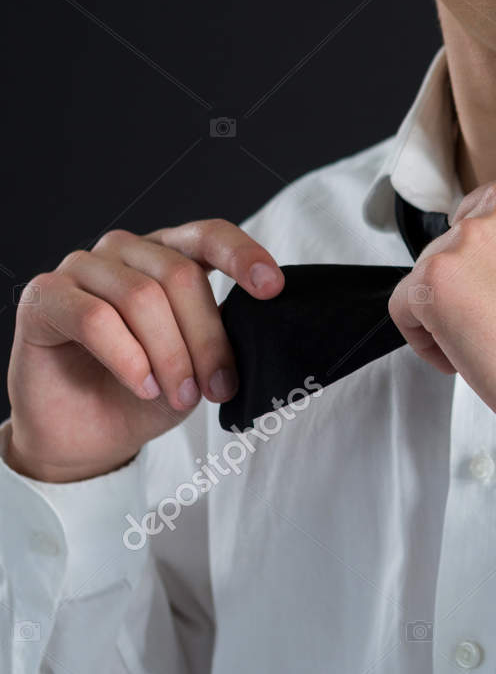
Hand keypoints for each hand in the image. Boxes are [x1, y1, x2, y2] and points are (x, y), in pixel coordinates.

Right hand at [6, 220, 284, 482]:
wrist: (86, 437)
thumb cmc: (143, 394)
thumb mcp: (197, 368)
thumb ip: (219, 340)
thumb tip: (253, 331)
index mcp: (168, 256)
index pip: (209, 236)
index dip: (242, 255)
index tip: (272, 288)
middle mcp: (126, 251)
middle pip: (179, 275)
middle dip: (206, 339)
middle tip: (216, 389)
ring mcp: (82, 267)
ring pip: (140, 297)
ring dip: (169, 356)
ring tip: (177, 395)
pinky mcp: (44, 295)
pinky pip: (95, 318)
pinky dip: (127, 357)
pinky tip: (142, 385)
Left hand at [387, 168, 495, 454]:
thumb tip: (494, 251)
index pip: (486, 210)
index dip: (490, 258)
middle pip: (455, 239)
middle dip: (469, 282)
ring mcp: (467, 237)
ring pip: (429, 273)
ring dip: (449, 311)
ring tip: (493, 343)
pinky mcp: (434, 278)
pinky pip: (403, 306)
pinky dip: (425, 339)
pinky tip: (465, 357)